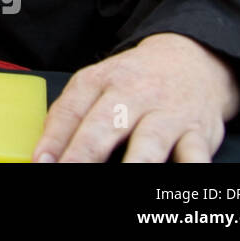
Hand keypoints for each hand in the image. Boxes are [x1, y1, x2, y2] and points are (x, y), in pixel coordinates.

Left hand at [34, 32, 239, 161]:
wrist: (191, 61)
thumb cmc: (135, 80)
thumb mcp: (97, 83)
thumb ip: (71, 113)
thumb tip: (46, 151)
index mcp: (100, 80)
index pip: (71, 110)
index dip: (53, 138)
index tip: (41, 161)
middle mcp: (133, 95)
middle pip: (105, 125)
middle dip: (84, 153)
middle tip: (67, 170)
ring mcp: (167, 114)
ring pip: (149, 141)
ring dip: (134, 163)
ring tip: (122, 178)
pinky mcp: (198, 132)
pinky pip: (195, 154)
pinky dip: (189, 168)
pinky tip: (178, 179)